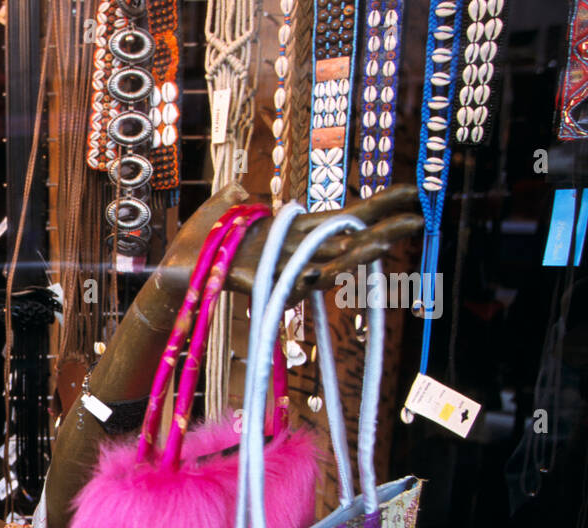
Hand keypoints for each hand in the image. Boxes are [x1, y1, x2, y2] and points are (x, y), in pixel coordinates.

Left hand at [155, 184, 423, 304]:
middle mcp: (293, 252)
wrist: (172, 266)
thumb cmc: (200, 240)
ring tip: (382, 243)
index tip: (412, 194)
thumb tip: (242, 183)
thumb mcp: (223, 206)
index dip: (376, 207)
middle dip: (381, 233)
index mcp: (292, 230)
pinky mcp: (258, 283)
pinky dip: (306, 277)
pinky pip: (289, 285)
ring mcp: (278, 270)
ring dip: (354, 256)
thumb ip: (237, 194)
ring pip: (327, 266)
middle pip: (347, 243)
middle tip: (415, 222)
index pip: (344, 217)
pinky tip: (323, 270)